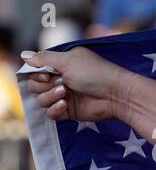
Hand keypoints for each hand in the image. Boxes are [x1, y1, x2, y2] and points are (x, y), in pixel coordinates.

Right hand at [19, 46, 133, 123]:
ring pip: (41, 100)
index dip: (36, 74)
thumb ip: (44, 59)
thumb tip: (24, 55)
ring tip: (66, 92)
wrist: (117, 94)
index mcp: (61, 65)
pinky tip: (65, 105)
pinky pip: (51, 114)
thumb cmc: (95, 73)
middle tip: (63, 83)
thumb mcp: (68, 60)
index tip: (46, 74)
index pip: (35, 70)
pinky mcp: (70, 112)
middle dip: (44, 85)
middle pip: (34, 86)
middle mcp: (61, 80)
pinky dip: (55, 109)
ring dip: (50, 96)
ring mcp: (65, 96)